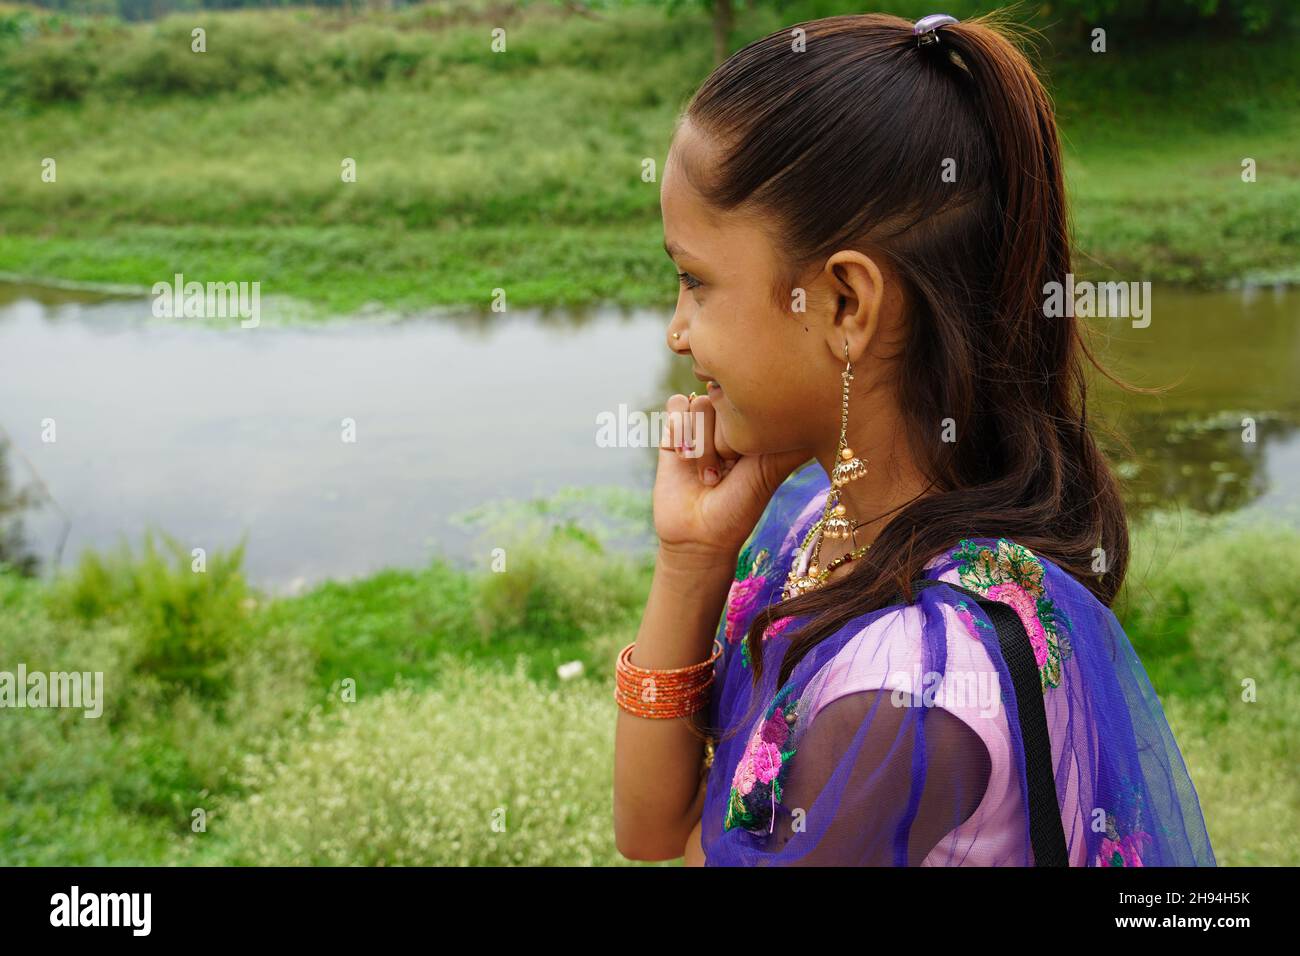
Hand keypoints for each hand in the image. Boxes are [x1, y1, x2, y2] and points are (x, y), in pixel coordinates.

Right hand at [654, 392, 812, 563]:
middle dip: (719, 441)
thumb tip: (824, 414)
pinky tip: (682, 456)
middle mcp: (730, 424)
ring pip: (698, 403)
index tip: (746, 463)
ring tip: (703, 472)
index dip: (743, 429)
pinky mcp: (674, 431)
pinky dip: (678, 429)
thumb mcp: (769, 473)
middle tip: (723, 475)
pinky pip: (677, 405)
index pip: (749, 398)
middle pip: (721, 398)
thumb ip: (789, 444)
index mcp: (754, 429)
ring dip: (698, 442)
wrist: (697, 536)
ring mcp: (703, 426)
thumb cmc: (738, 509)